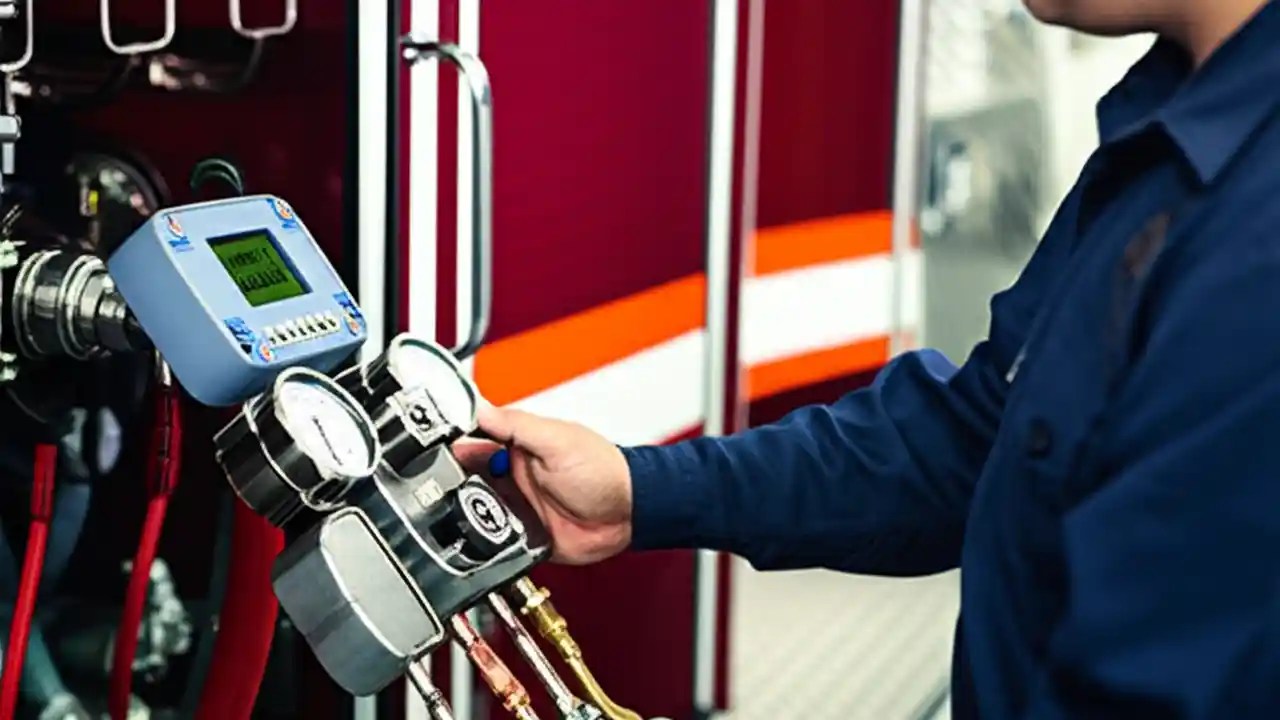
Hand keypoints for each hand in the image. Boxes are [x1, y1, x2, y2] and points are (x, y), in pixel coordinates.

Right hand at [452, 405, 632, 564]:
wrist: (630, 513)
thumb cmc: (605, 471)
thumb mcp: (557, 439)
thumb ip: (516, 424)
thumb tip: (479, 407)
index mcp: (519, 446)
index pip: (475, 439)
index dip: (452, 442)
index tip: (430, 445)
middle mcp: (513, 475)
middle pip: (466, 477)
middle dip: (450, 481)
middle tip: (437, 484)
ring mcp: (516, 506)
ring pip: (473, 510)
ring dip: (464, 512)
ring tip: (456, 511)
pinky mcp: (521, 535)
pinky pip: (493, 539)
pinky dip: (483, 540)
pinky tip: (478, 536)